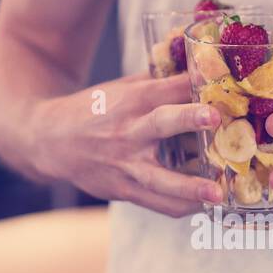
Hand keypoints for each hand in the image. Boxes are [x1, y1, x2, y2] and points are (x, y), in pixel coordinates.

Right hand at [29, 72, 222, 216]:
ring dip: (190, 187)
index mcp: (129, 100)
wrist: (50, 140)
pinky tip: (203, 205)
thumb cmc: (92, 110)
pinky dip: (181, 205)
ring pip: (160, 177)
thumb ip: (156, 81)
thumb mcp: (120, 89)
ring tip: (217, 194)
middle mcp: (128, 131)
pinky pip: (157, 202)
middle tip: (215, 118)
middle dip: (188, 119)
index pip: (166, 88)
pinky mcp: (122, 189)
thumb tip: (195, 66)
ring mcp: (124, 164)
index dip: (194, 83)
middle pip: (161, 123)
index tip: (222, 82)